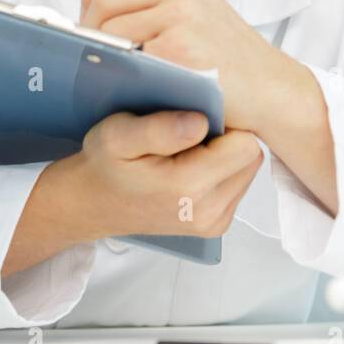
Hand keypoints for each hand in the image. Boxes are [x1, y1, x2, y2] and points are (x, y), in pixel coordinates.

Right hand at [68, 109, 263, 238]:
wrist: (92, 204)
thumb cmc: (105, 166)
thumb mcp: (118, 135)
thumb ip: (160, 128)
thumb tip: (201, 122)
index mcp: (188, 188)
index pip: (245, 143)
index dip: (226, 123)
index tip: (197, 118)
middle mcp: (208, 212)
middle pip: (250, 157)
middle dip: (228, 138)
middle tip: (190, 133)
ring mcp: (213, 222)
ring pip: (247, 170)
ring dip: (226, 155)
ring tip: (188, 150)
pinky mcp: (215, 225)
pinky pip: (237, 185)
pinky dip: (221, 170)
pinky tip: (191, 165)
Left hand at [79, 0, 303, 133]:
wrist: (272, 89)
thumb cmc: (227, 58)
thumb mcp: (193, 10)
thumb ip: (150, 0)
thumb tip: (89, 11)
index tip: (93, 19)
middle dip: (89, 27)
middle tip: (98, 54)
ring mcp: (179, 15)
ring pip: (109, 28)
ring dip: (103, 54)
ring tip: (114, 70)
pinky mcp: (178, 49)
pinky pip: (125, 56)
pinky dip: (120, 73)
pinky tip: (131, 85)